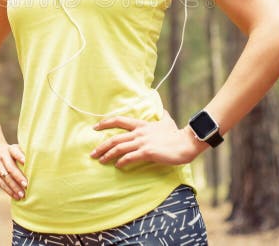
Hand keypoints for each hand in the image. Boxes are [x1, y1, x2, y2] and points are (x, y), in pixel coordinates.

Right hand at [0, 143, 26, 199]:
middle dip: (18, 177)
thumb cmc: (10, 153)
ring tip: (22, 195)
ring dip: (14, 187)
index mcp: (10, 149)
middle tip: (26, 186)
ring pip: (5, 178)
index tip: (26, 163)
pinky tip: (16, 196)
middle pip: (10, 168)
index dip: (21, 157)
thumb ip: (24, 155)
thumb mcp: (16, 149)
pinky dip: (9, 191)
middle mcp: (2, 157)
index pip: (16, 152)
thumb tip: (37, 165)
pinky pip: (1, 184)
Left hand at [90, 110, 206, 167]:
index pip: (119, 120)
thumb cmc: (176, 134)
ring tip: (101, 161)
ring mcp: (142, 142)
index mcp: (141, 125)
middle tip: (92, 153)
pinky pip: (129, 157)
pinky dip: (121, 162)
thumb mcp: (167, 122)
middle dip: (101, 146)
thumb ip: (163, 117)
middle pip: (114, 138)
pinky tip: (118, 166)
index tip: (95, 127)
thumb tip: (164, 112)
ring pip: (119, 148)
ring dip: (107, 155)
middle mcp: (139, 133)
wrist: (185, 142)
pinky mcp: (147, 152)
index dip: (105, 123)